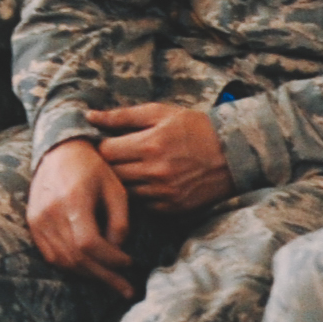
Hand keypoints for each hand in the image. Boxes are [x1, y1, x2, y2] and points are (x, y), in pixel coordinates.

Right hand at [25, 137, 137, 290]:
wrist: (59, 150)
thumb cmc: (93, 167)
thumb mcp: (115, 189)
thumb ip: (119, 221)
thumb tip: (118, 250)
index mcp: (73, 201)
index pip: (89, 244)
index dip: (111, 260)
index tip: (130, 262)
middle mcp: (50, 212)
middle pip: (76, 258)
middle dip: (104, 276)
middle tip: (126, 288)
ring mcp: (38, 219)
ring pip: (63, 260)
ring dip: (88, 275)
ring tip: (110, 281)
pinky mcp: (33, 223)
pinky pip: (51, 255)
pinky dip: (71, 266)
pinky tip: (89, 269)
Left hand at [88, 102, 232, 211]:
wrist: (233, 153)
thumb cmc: (194, 127)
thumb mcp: (160, 113)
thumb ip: (122, 116)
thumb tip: (89, 116)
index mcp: (150, 144)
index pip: (105, 152)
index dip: (99, 146)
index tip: (103, 143)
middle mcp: (155, 172)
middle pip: (112, 174)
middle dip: (107, 165)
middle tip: (111, 158)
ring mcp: (164, 193)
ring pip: (125, 192)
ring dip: (122, 181)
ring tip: (128, 169)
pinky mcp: (173, 208)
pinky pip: (143, 204)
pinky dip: (140, 194)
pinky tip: (145, 182)